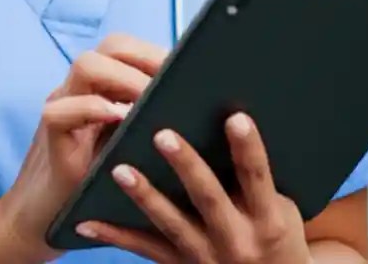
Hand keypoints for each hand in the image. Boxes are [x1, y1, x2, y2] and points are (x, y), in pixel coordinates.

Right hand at [0, 34, 169, 263]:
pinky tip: (119, 119)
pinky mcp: (51, 140)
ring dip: (125, 79)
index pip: (128, 49)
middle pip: (110, 47)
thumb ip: (148, 126)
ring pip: (85, 67)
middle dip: (147, 58)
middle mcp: (79, 91)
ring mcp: (62, 110)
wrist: (39, 223)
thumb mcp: (126, 151)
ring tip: (151, 100)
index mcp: (100, 89)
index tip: (191, 69)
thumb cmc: (94, 188)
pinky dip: (91, 110)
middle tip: (176, 83)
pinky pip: (61, 112)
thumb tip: (200, 112)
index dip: (159, 53)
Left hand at [77, 113, 311, 263]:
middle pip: (209, 198)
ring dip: (145, 196)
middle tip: (162, 134)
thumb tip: (228, 118)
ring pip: (171, 223)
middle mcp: (237, 239)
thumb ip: (255, 178)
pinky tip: (86, 221)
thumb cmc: (276, 235)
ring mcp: (206, 256)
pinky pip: (144, 249)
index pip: (257, 177)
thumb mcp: (281, 210)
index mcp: (268, 219)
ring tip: (119, 169)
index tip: (235, 117)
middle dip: (187, 166)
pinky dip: (114, 235)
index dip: (248, 148)